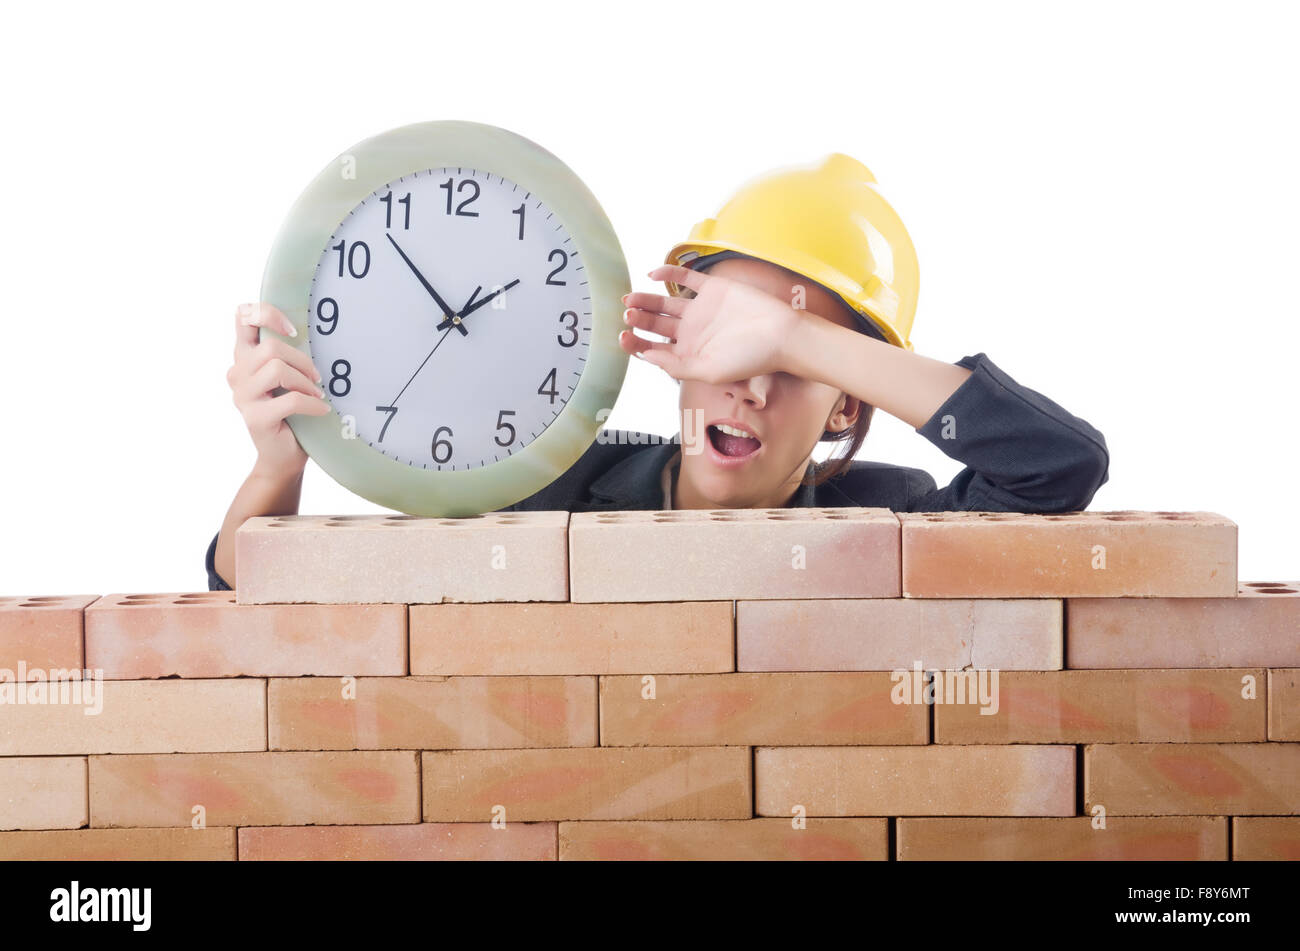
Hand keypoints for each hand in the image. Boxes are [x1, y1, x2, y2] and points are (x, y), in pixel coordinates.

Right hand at [226, 302, 330, 477]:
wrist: (283, 455)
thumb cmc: (291, 412)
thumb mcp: (288, 376)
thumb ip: (287, 353)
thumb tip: (309, 331)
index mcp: (244, 357)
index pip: (243, 316)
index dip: (268, 314)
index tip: (294, 331)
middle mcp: (237, 373)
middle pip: (270, 347)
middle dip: (301, 361)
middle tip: (316, 377)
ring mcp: (242, 396)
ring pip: (277, 369)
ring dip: (305, 382)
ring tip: (316, 394)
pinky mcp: (255, 417)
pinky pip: (290, 400)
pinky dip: (312, 404)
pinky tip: (321, 410)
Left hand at [619, 265, 803, 383]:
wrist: (781, 334)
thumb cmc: (750, 359)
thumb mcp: (709, 371)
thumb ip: (677, 366)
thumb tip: (647, 357)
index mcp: (689, 353)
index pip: (654, 348)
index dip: (636, 344)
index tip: (623, 337)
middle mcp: (691, 332)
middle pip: (655, 324)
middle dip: (639, 319)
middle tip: (628, 314)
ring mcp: (701, 309)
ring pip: (664, 302)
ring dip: (646, 299)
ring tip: (630, 298)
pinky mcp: (713, 289)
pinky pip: (686, 279)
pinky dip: (668, 274)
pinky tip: (652, 275)